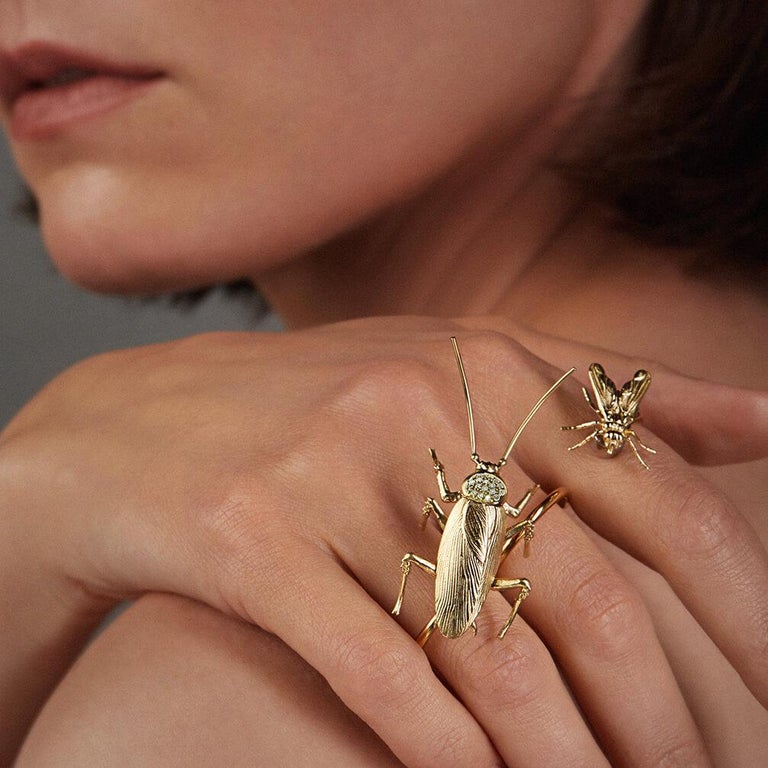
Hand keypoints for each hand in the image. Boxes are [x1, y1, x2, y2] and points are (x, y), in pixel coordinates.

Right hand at [2, 317, 765, 765]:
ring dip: (564, 760)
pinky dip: (449, 754)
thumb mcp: (467, 366)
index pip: (659, 491)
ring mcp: (332, 470)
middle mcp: (417, 403)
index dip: (744, 602)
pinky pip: (382, 676)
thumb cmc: (321, 404)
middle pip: (591, 587)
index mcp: (486, 360)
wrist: (140, 424)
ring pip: (492, 653)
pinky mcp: (253, 538)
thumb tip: (767, 421)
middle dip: (666, 714)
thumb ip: (610, 393)